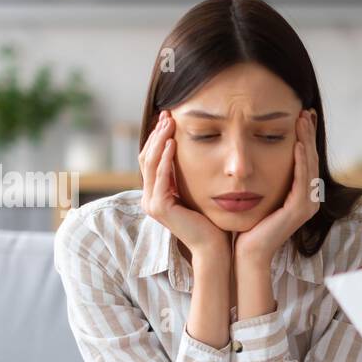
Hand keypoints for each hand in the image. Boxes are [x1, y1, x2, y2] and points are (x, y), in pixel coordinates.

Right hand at [140, 110, 228, 261]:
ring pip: (150, 163)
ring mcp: (151, 203)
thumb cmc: (211, 221)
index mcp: (157, 193)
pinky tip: (174, 143)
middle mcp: (150, 198)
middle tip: (167, 114)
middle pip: (147, 157)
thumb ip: (188, 175)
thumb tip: (190, 150)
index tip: (169, 118)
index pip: (152, 158)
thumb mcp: (197, 190)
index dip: (158, 137)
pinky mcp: (159, 208)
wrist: (214, 247)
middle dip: (157, 134)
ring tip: (169, 123)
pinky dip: (166, 158)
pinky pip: (160, 177)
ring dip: (160, 141)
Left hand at [233, 109, 321, 263]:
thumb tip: (257, 152)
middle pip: (311, 159)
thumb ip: (265, 176)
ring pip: (309, 166)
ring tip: (302, 121)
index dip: (305, 137)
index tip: (300, 115)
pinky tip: (296, 144)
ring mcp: (306, 205)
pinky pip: (302, 180)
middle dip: (308, 134)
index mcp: (301, 195)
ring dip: (306, 142)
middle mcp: (308, 199)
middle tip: (305, 111)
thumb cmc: (248, 224)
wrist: (247, 252)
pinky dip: (300, 161)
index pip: (305, 159)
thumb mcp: (259, 193)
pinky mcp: (299, 210)